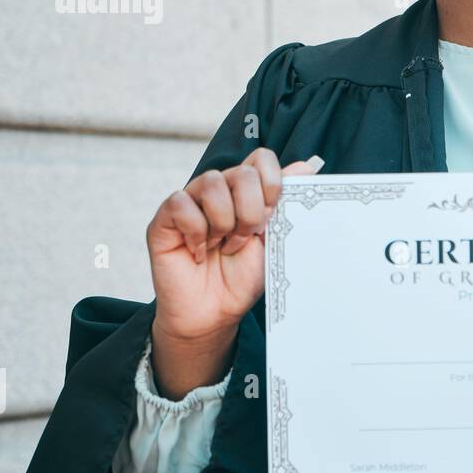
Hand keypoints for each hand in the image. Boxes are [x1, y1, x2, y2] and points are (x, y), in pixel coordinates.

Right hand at [146, 149, 320, 393]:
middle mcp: (218, 189)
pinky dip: (196, 232)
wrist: (215, 313)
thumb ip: (286, 202)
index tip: (271, 216)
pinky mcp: (164, 218)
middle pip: (243, 172)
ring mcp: (190, 200)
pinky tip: (199, 251)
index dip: (272, 184)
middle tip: (244, 240)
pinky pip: (181, 203)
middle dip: (251, 212)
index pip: (261, 158)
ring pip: (212, 182)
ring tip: (222, 246)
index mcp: (245, 190)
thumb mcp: (273, 239)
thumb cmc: (243, 277)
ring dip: (224, 222)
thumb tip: (308, 166)